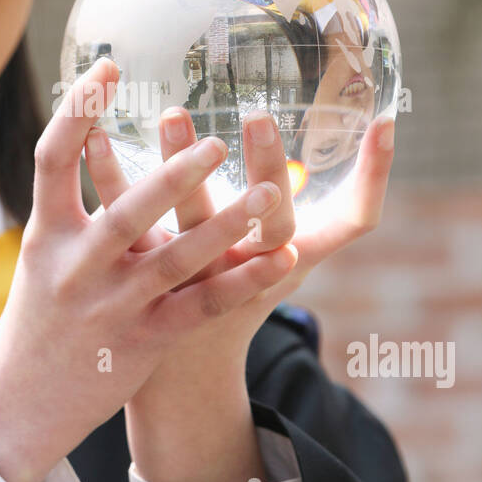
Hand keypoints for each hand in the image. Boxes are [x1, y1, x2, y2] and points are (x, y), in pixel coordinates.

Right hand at [0, 58, 296, 481]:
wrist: (21, 402)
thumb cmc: (40, 314)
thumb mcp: (42, 257)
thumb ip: (73, 211)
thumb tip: (98, 142)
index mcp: (46, 234)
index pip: (53, 160)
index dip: (78, 111)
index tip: (109, 68)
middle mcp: (76, 267)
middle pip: (127, 212)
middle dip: (173, 178)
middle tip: (217, 143)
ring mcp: (112, 305)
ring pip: (176, 260)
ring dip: (228, 223)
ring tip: (272, 192)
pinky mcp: (144, 340)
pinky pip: (203, 305)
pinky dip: (244, 279)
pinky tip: (283, 257)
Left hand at [84, 107, 394, 481]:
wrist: (177, 369)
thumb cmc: (247, 292)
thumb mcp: (301, 254)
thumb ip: (349, 199)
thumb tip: (387, 125)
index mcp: (272, 266)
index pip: (304, 224)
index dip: (333, 180)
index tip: (336, 125)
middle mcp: (225, 272)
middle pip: (242, 225)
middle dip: (255, 170)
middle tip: (257, 117)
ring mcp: (173, 274)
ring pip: (175, 221)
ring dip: (173, 166)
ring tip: (171, 112)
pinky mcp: (127, 268)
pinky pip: (115, 220)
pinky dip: (106, 174)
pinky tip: (94, 131)